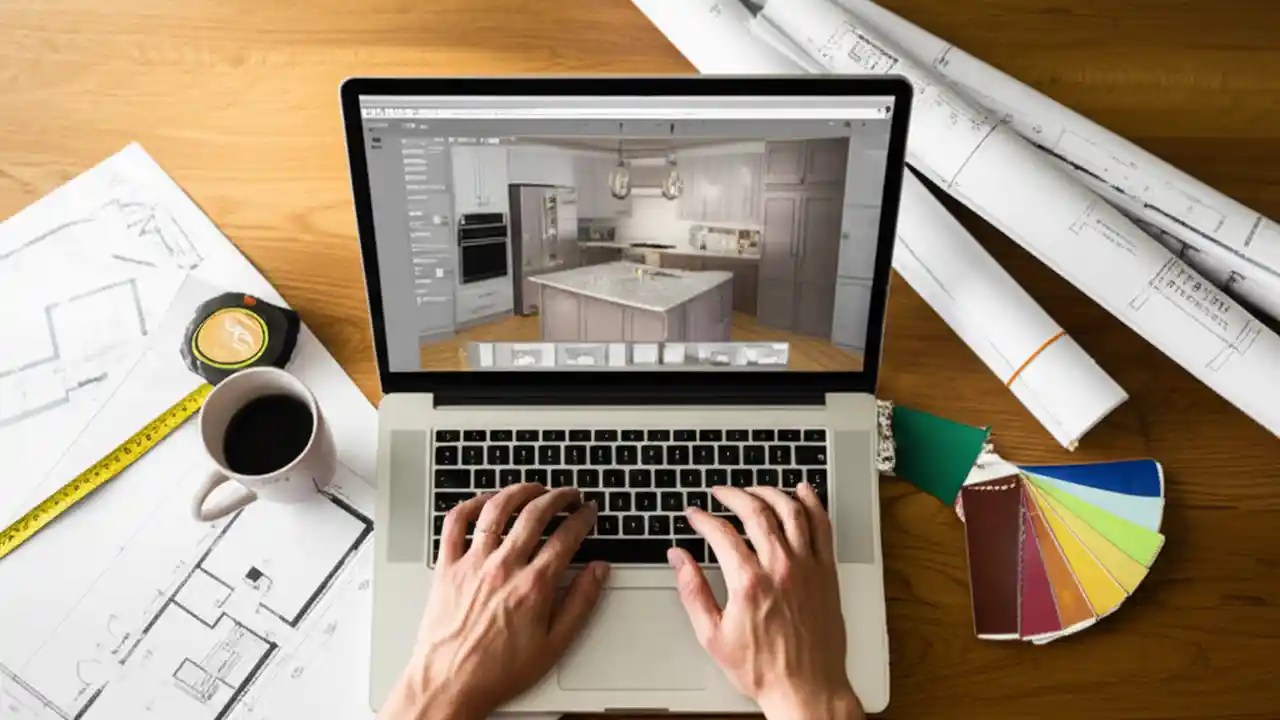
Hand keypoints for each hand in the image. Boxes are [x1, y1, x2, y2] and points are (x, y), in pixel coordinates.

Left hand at [380, 484, 608, 719]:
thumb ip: (580, 604)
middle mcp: (504, 568)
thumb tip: (598, 573)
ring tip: (534, 488)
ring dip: (520, 491)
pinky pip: (456, 524)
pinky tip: (485, 500)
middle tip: (569, 494)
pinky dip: (471, 505)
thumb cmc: (497, 671)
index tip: (588, 512)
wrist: (449, 684)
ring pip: (498, 510)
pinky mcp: (447, 567)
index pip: (567, 537)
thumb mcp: (554, 645)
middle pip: (536, 515)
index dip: (583, 519)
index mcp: (533, 586)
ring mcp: (473, 564)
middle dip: (558, 497)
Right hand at [668, 483, 863, 719]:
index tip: (695, 515)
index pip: (721, 533)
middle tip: (721, 493)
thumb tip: (679, 559)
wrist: (806, 688)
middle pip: (756, 512)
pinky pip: (822, 527)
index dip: (703, 519)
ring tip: (754, 489)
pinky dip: (812, 503)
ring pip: (790, 511)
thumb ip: (692, 591)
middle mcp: (780, 568)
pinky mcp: (827, 573)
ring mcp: (807, 567)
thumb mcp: (712, 636)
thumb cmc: (763, 668)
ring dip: (769, 492)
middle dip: (733, 495)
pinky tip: (802, 492)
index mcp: (749, 583)